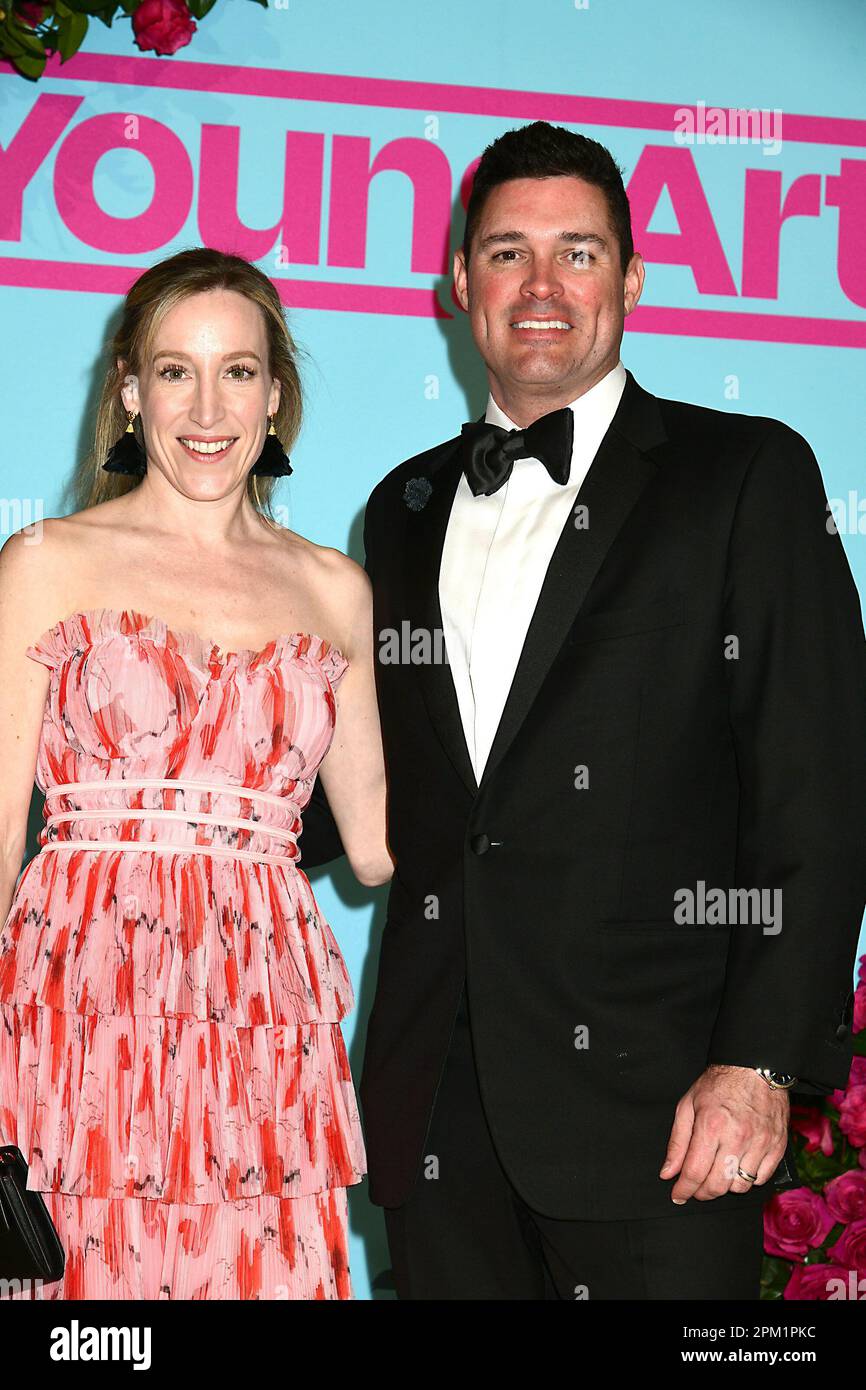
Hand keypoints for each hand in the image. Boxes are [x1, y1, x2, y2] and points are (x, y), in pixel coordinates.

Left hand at [659, 1064, 789, 1203]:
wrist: (754, 1067)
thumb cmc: (718, 1085)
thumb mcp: (688, 1105)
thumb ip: (677, 1142)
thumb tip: (668, 1172)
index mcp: (711, 1126)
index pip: (695, 1172)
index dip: (683, 1189)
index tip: (677, 1195)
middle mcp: (737, 1137)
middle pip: (718, 1185)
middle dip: (702, 1193)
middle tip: (695, 1188)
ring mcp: (760, 1143)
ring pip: (740, 1187)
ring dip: (725, 1186)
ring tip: (717, 1174)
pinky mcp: (777, 1146)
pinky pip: (761, 1179)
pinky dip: (748, 1179)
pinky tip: (738, 1167)